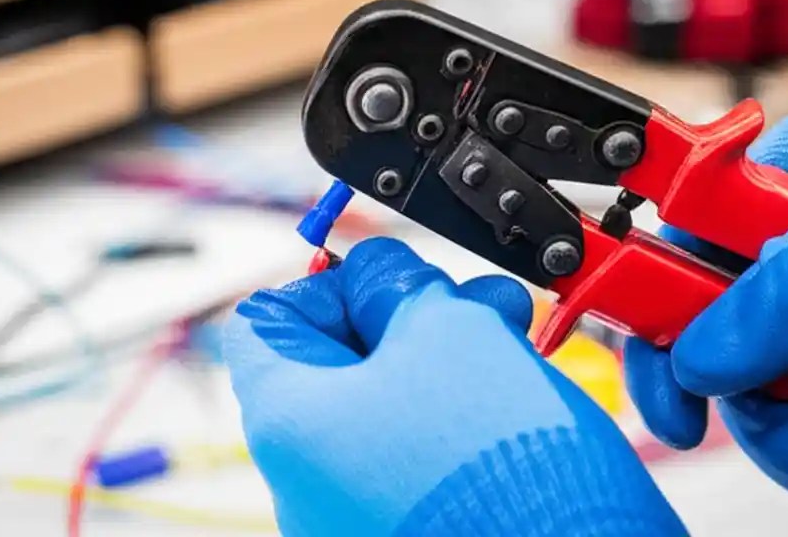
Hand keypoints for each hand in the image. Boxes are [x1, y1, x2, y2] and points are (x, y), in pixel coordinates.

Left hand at [225, 237, 686, 536]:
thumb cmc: (505, 477)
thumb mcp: (450, 332)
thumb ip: (399, 287)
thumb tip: (381, 275)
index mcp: (289, 424)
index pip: (268, 322)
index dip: (333, 282)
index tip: (396, 277)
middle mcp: (308, 486)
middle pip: (339, 366)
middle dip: (413, 318)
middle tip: (478, 304)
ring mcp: (359, 524)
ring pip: (391, 416)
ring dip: (450, 366)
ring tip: (519, 347)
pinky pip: (420, 467)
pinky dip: (463, 427)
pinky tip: (519, 406)